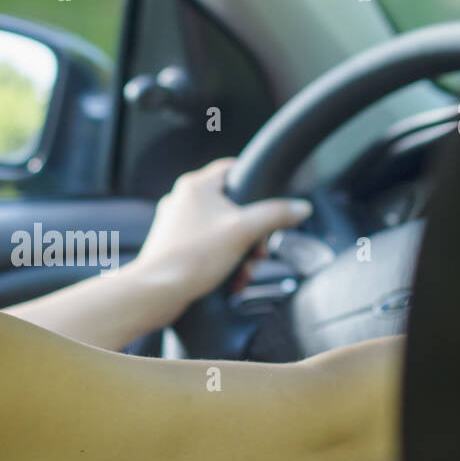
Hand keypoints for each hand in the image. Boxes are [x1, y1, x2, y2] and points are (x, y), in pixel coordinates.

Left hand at [130, 157, 312, 310]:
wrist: (157, 291)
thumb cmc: (193, 257)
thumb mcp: (244, 232)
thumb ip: (276, 215)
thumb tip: (301, 207)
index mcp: (195, 186)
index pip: (233, 169)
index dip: (255, 183)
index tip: (269, 201)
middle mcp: (182, 200)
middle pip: (231, 207)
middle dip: (251, 234)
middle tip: (258, 252)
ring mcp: (175, 224)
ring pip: (221, 231)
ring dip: (239, 253)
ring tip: (243, 273)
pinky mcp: (173, 247)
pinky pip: (207, 248)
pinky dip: (222, 263)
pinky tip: (230, 282)